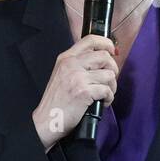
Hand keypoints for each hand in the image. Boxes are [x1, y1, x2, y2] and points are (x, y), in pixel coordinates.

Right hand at [32, 34, 117, 148]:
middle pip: (104, 56)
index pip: (90, 40)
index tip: (112, 51)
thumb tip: (102, 59)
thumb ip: (78, 64)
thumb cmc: (56, 100)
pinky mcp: (84, 92)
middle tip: (109, 79)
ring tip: (105, 94)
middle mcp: (71, 64)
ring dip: (112, 86)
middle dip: (113, 68)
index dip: (106, 43)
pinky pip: (107, 90)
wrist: (46, 120)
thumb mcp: (62, 74)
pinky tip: (102, 102)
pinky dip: (109, 98)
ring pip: (109, 74)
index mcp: (66, 58)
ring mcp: (78, 78)